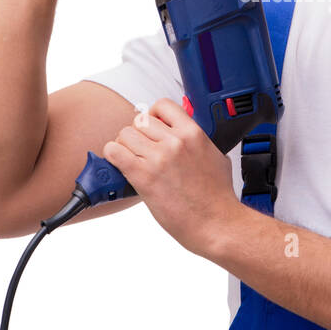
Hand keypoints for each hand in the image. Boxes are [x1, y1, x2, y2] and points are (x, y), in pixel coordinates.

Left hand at [102, 98, 239, 256]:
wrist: (216, 223)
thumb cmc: (218, 198)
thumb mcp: (217, 157)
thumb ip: (199, 143)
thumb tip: (189, 139)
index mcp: (194, 134)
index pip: (163, 105)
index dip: (153, 114)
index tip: (152, 126)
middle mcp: (175, 142)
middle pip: (140, 120)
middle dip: (138, 134)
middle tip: (141, 149)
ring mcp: (159, 158)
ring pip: (125, 134)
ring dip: (124, 146)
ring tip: (131, 160)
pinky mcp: (144, 177)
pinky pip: (115, 153)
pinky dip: (113, 157)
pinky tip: (121, 165)